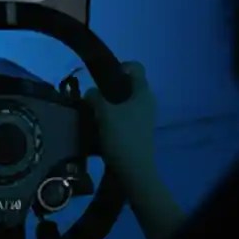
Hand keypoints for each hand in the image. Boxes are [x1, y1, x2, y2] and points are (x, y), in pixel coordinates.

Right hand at [85, 62, 158, 182]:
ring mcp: (144, 118)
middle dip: (109, 89)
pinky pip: (123, 117)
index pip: (136, 67)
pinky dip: (111, 118)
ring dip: (108, 105)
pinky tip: (97, 127)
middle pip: (127, 86)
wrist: (134, 170)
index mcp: (143, 92)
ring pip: (124, 103)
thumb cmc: (122, 136)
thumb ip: (96, 97)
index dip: (120, 67)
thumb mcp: (105, 113)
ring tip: (91, 113)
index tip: (102, 77)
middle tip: (92, 96)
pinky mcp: (138, 132)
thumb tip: (91, 93)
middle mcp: (147, 102)